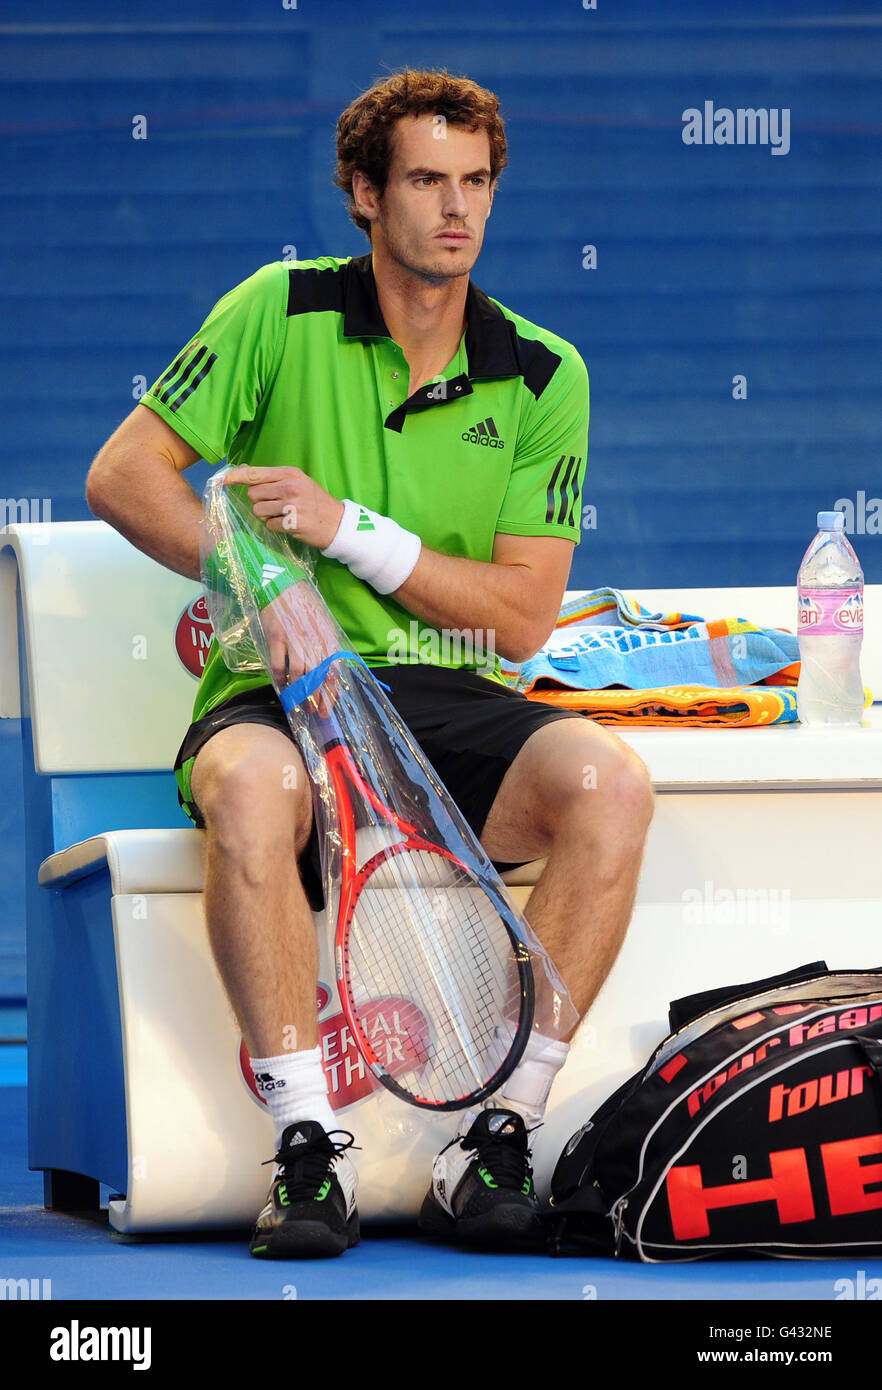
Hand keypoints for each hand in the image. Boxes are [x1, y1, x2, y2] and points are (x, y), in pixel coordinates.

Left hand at [222, 466, 343, 550]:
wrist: (337, 523)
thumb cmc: (314, 501)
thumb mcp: (297, 482)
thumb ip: (272, 478)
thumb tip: (242, 471)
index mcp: (290, 473)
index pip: (254, 474)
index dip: (235, 477)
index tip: (221, 481)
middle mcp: (290, 487)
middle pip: (253, 494)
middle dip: (259, 502)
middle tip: (275, 505)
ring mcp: (292, 505)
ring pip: (259, 511)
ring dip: (267, 515)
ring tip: (283, 515)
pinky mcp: (292, 523)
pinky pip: (269, 525)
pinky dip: (276, 527)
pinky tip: (289, 524)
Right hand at [259, 580, 342, 717]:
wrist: (283, 585)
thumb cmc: (304, 605)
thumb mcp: (323, 624)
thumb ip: (326, 646)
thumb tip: (329, 672)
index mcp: (328, 638)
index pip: (333, 671)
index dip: (331, 692)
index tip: (328, 707)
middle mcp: (314, 640)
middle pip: (318, 677)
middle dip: (317, 698)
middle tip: (314, 712)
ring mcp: (294, 639)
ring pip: (299, 673)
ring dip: (298, 692)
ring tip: (297, 702)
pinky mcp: (277, 637)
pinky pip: (279, 665)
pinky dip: (279, 678)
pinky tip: (281, 685)